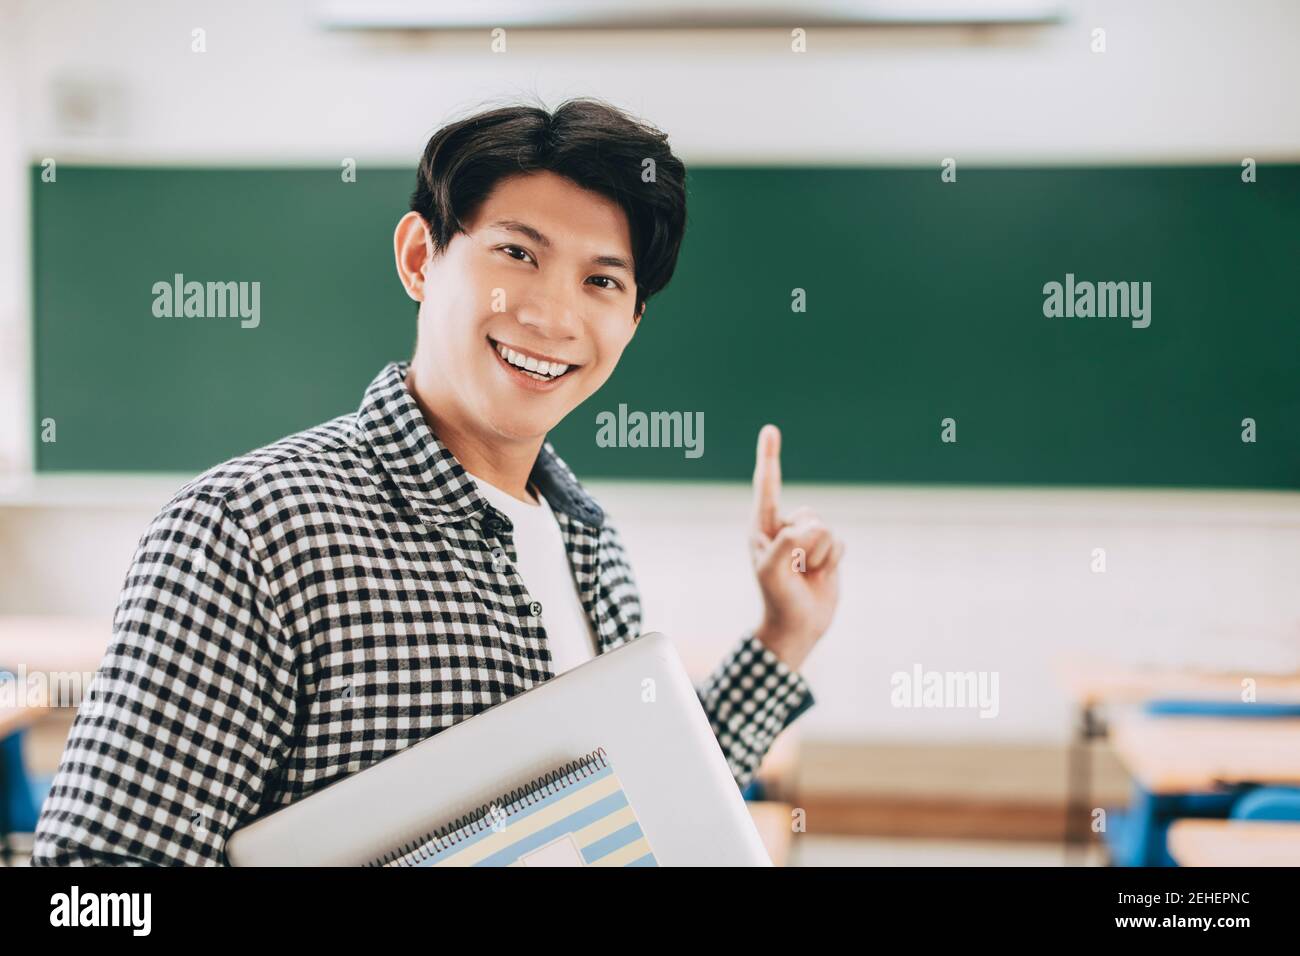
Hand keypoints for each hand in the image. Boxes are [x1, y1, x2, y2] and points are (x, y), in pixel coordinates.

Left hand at [749, 424, 843, 670]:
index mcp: (762, 526)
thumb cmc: (778, 599)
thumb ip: (785, 543)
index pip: (767, 486)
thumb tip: (808, 528)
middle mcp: (784, 526)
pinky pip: (840, 542)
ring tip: (805, 573)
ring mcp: (807, 536)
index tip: (770, 429)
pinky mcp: (828, 547)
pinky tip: (819, 575)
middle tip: (794, 570)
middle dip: (807, 547)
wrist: (799, 626)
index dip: (769, 456)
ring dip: (820, 556)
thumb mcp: (772, 571)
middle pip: (810, 517)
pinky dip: (833, 562)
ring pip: (827, 528)